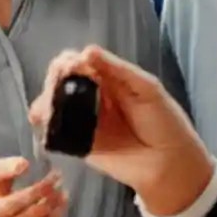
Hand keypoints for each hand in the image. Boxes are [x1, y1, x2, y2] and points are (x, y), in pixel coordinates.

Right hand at [28, 45, 214, 215]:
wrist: (170, 164)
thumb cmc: (165, 122)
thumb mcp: (146, 88)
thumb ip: (117, 70)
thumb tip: (86, 51)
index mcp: (109, 80)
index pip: (81, 63)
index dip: (70, 61)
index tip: (70, 66)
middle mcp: (93, 97)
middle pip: (62, 82)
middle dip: (54, 79)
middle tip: (58, 85)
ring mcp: (84, 121)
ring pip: (54, 105)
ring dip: (45, 101)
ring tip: (49, 106)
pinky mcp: (79, 145)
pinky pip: (57, 133)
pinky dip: (46, 127)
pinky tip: (45, 122)